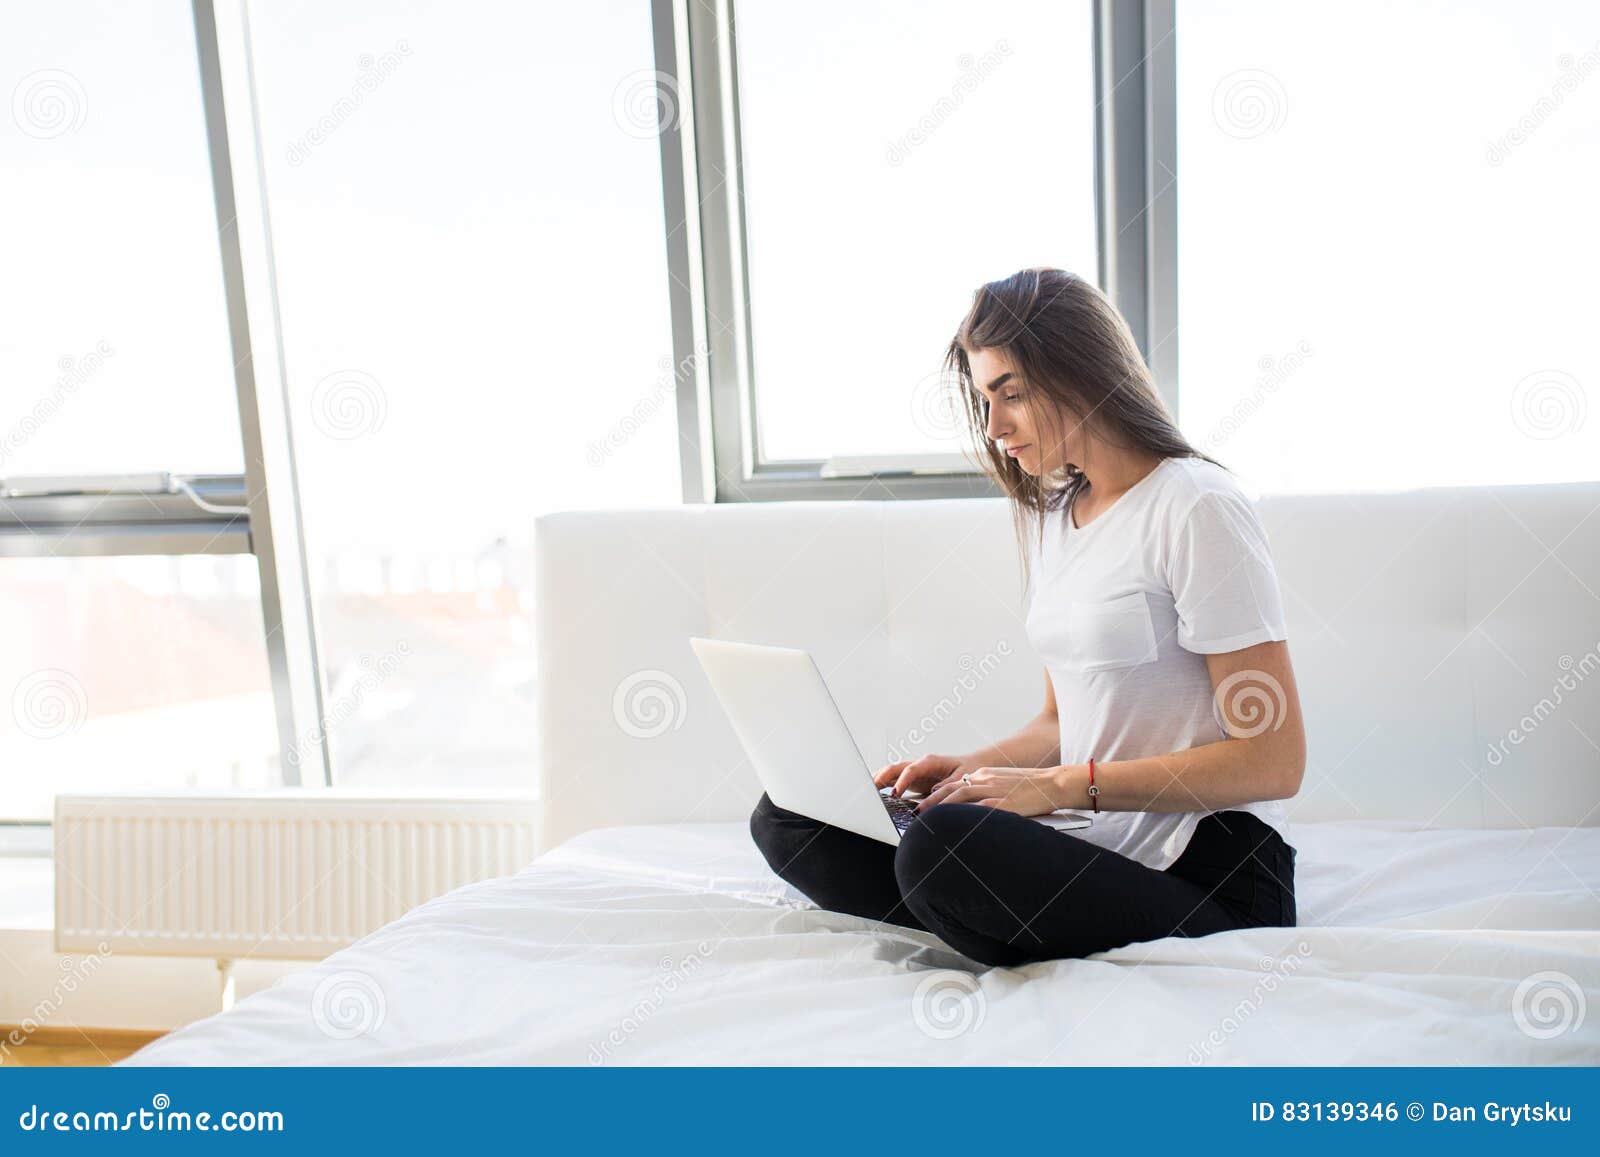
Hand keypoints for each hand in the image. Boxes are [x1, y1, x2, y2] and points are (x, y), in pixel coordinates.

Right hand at [873, 753, 977, 796]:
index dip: (901, 781)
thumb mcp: (963, 777)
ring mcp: (914, 770)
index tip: (895, 794)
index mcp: (930, 761)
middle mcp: (919, 764)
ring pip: (891, 772)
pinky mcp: (912, 778)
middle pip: (895, 767)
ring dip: (879, 780)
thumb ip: (949, 784)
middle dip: (882, 777)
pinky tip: (874, 792)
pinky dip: (883, 784)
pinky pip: (893, 779)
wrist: (970, 765)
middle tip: (870, 790)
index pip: (911, 769)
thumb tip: (935, 791)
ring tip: (866, 792)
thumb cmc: (968, 770)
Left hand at [914, 765, 1070, 816]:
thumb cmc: (1031, 786)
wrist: (1054, 783)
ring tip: (927, 817)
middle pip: (951, 789)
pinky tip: (954, 823)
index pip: (954, 783)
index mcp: (984, 774)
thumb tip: (970, 807)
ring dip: (941, 807)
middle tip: (917, 812)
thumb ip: (985, 791)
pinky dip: (964, 815)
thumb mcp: (1003, 782)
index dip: (936, 794)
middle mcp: (985, 780)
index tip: (924, 803)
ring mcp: (994, 790)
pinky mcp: (1004, 803)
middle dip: (932, 801)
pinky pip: (979, 809)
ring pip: (960, 797)